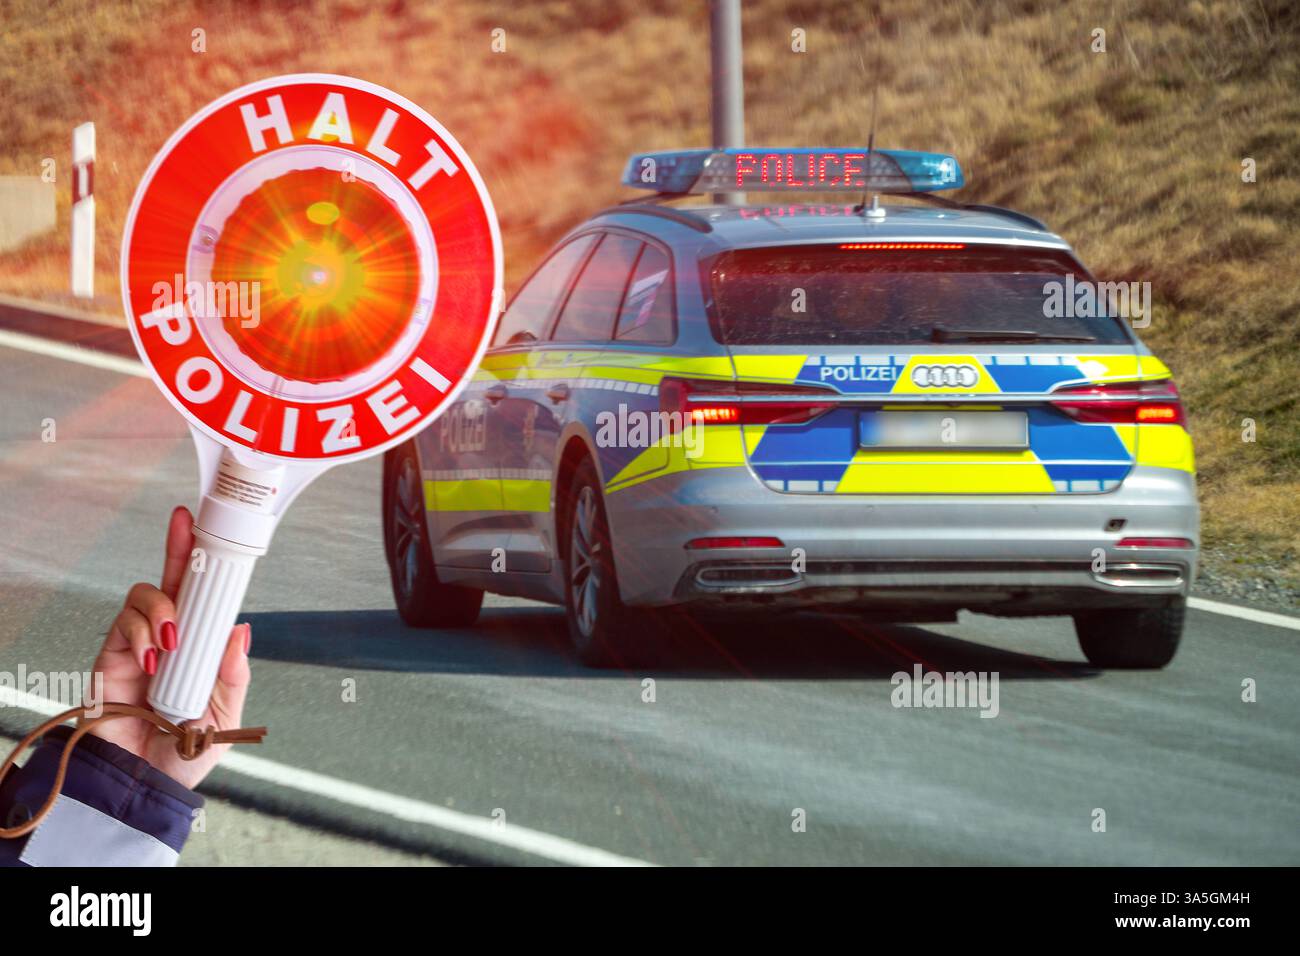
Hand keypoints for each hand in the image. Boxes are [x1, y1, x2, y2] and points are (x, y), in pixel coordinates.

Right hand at [90, 506, 250, 788]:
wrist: (142, 785)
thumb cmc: (183, 753)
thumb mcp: (224, 717)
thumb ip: (233, 677)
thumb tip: (243, 631)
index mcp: (201, 646)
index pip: (204, 598)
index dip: (207, 566)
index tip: (214, 533)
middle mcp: (170, 637)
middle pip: (172, 581)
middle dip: (178, 548)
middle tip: (184, 522)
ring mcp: (139, 644)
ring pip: (145, 597)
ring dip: (162, 611)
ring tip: (172, 644)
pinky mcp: (111, 657)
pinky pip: (123, 626)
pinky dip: (140, 634)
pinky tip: (151, 659)